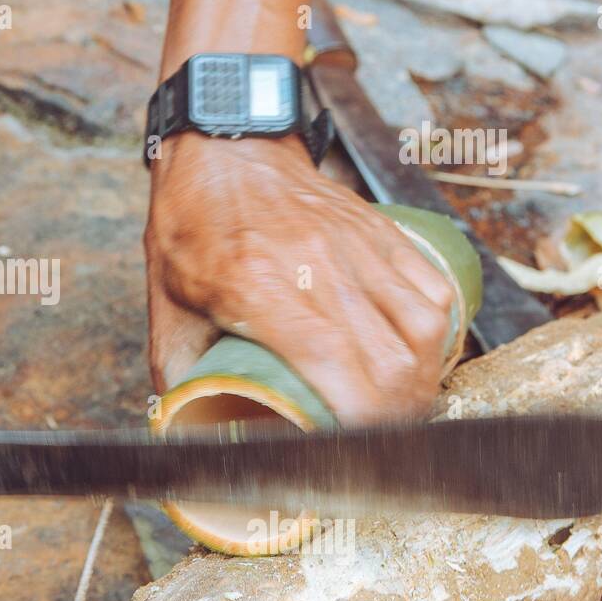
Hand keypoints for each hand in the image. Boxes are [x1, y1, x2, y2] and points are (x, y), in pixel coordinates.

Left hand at [144, 133, 455, 423]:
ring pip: (423, 328)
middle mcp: (319, 266)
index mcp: (259, 286)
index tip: (349, 453)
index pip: (336, 368)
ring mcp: (358, 246)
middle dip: (395, 418)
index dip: (357, 423)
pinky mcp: (381, 232)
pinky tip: (416, 358)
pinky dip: (435, 334)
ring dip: (420, 381)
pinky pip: (432, 289)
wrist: (225, 147)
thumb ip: (177, 370)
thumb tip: (181, 425)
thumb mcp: (166, 302)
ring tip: (399, 408)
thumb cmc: (192, 223)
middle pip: (392, 361)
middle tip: (377, 442)